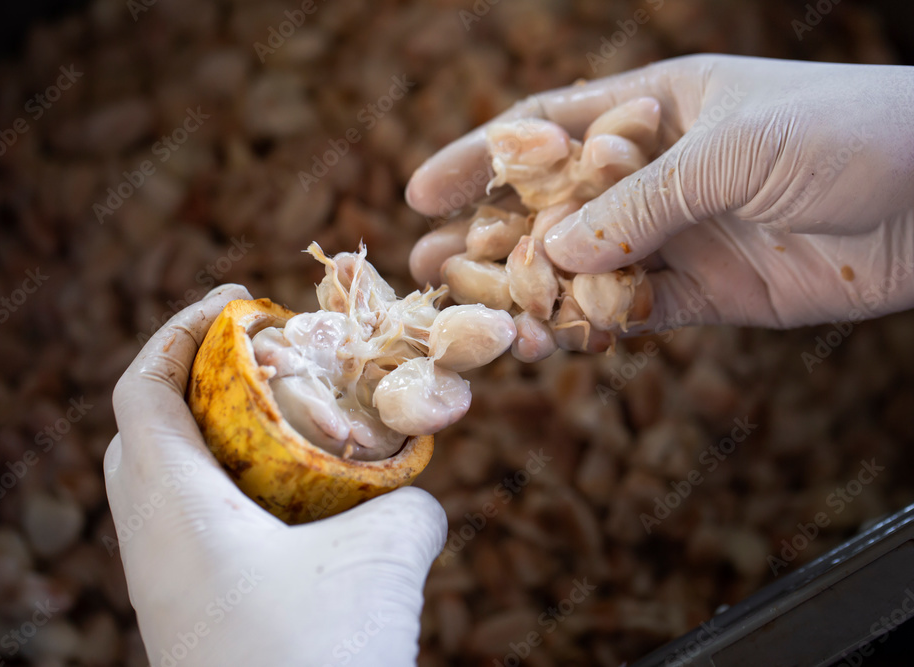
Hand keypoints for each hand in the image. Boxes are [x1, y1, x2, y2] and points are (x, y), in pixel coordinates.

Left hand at [104, 285, 445, 666]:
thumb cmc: (318, 659)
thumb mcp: (384, 562)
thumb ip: (409, 506)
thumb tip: (416, 493)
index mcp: (171, 507)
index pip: (142, 388)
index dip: (183, 328)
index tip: (241, 300)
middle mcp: (152, 542)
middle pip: (147, 430)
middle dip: (198, 378)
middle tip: (264, 360)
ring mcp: (166, 586)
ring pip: (170, 484)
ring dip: (219, 440)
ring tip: (286, 426)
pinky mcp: (192, 617)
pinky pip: (197, 530)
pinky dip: (237, 495)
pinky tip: (300, 508)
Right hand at [406, 54, 913, 330]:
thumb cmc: (844, 134)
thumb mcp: (731, 149)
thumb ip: (638, 202)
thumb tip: (551, 255)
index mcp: (654, 108)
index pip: (545, 130)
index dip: (479, 159)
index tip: (423, 191)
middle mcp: (654, 171)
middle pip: (550, 205)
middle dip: (488, 236)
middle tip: (428, 268)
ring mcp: (676, 234)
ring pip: (581, 268)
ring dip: (528, 295)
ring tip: (474, 323)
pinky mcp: (704, 292)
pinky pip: (629, 311)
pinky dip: (588, 329)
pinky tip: (549, 345)